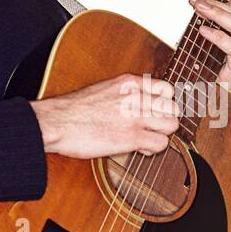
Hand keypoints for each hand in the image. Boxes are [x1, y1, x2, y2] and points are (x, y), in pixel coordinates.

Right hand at [30, 74, 180, 158]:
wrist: (57, 122)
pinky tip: (140, 149)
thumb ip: (123, 94)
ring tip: (146, 138)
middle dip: (165, 119)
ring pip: (172, 124)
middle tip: (151, 127)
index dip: (164, 102)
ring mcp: (136, 116)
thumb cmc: (72, 110)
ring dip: (161, 134)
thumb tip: (135, 106)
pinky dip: (153, 149)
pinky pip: (161, 143)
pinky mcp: (132, 136)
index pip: (167, 88)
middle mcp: (137, 96)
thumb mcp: (102, 89)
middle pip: (173, 107)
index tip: (155, 112)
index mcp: (129, 82)